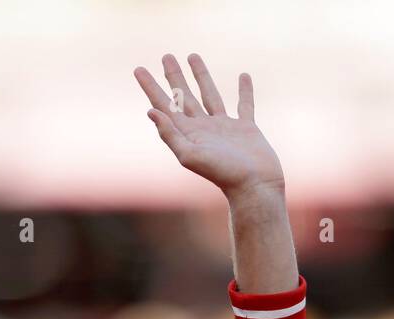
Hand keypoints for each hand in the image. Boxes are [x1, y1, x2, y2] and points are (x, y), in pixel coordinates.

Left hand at [134, 54, 284, 207]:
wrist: (254, 187)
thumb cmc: (223, 174)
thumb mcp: (191, 155)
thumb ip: (170, 135)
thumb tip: (150, 112)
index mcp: (187, 134)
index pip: (164, 105)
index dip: (150, 88)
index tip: (139, 69)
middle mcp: (203, 129)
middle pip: (183, 96)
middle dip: (173, 77)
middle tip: (166, 56)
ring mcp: (224, 128)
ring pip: (210, 95)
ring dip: (201, 76)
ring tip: (193, 56)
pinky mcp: (246, 129)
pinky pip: (244, 104)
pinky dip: (244, 91)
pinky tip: (243, 76)